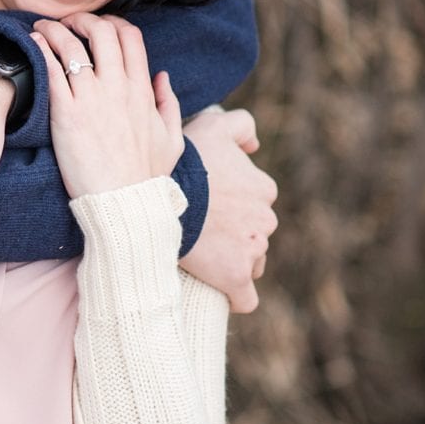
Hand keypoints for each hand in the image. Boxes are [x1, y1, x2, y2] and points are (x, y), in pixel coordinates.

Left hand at [29, 13, 182, 198]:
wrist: (124, 204)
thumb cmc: (146, 177)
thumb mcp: (171, 139)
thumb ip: (168, 104)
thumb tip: (163, 77)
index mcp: (142, 91)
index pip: (130, 37)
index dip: (113, 22)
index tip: (98, 26)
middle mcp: (118, 88)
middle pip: (102, 31)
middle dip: (82, 19)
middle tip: (67, 23)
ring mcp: (92, 99)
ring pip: (72, 46)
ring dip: (54, 30)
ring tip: (42, 29)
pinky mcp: (67, 114)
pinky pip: (51, 71)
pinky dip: (41, 51)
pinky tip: (33, 44)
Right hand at [177, 107, 277, 312]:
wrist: (160, 193)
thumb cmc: (186, 159)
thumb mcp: (215, 124)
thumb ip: (242, 125)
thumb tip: (255, 147)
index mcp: (263, 189)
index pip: (256, 204)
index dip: (233, 208)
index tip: (208, 207)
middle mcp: (265, 220)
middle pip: (254, 235)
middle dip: (234, 235)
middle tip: (199, 229)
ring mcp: (252, 250)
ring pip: (249, 263)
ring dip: (230, 261)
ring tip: (200, 254)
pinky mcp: (235, 277)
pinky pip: (244, 298)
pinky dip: (235, 297)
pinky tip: (221, 292)